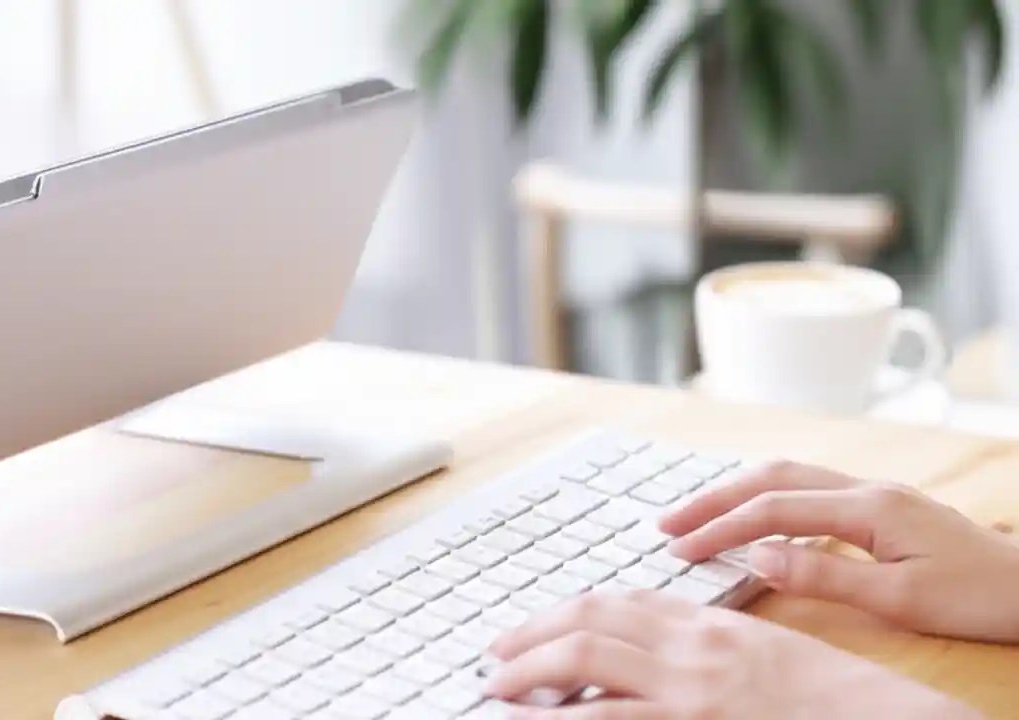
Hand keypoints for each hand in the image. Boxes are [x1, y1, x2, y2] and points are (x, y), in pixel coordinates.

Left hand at [486, 590, 978, 718]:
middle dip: (533, 632)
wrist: (886, 718)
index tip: (536, 625)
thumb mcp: (765, 655)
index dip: (567, 611)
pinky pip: (608, 715)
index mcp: (709, 623)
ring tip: (497, 684)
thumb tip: (655, 653)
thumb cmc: (833, 697)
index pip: (620, 601)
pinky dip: (561, 716)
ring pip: (586, 656)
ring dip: (530, 668)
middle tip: (497, 652)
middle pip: (590, 618)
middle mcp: (691, 645)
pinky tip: (529, 718)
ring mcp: (690, 687)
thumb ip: (708, 647)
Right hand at [660, 461, 1018, 642]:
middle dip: (714, 497)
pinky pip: (808, 487)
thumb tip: (757, 555)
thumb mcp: (901, 599)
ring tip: (695, 511)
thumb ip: (826, 574)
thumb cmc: (978, 598)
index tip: (681, 549)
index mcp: (870, 508)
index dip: (721, 527)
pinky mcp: (880, 505)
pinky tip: (752, 514)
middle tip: (667, 520)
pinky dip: (767, 495)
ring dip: (737, 490)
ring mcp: (875, 493)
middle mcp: (867, 488)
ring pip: (789, 475)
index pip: (775, 510)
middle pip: (772, 478)